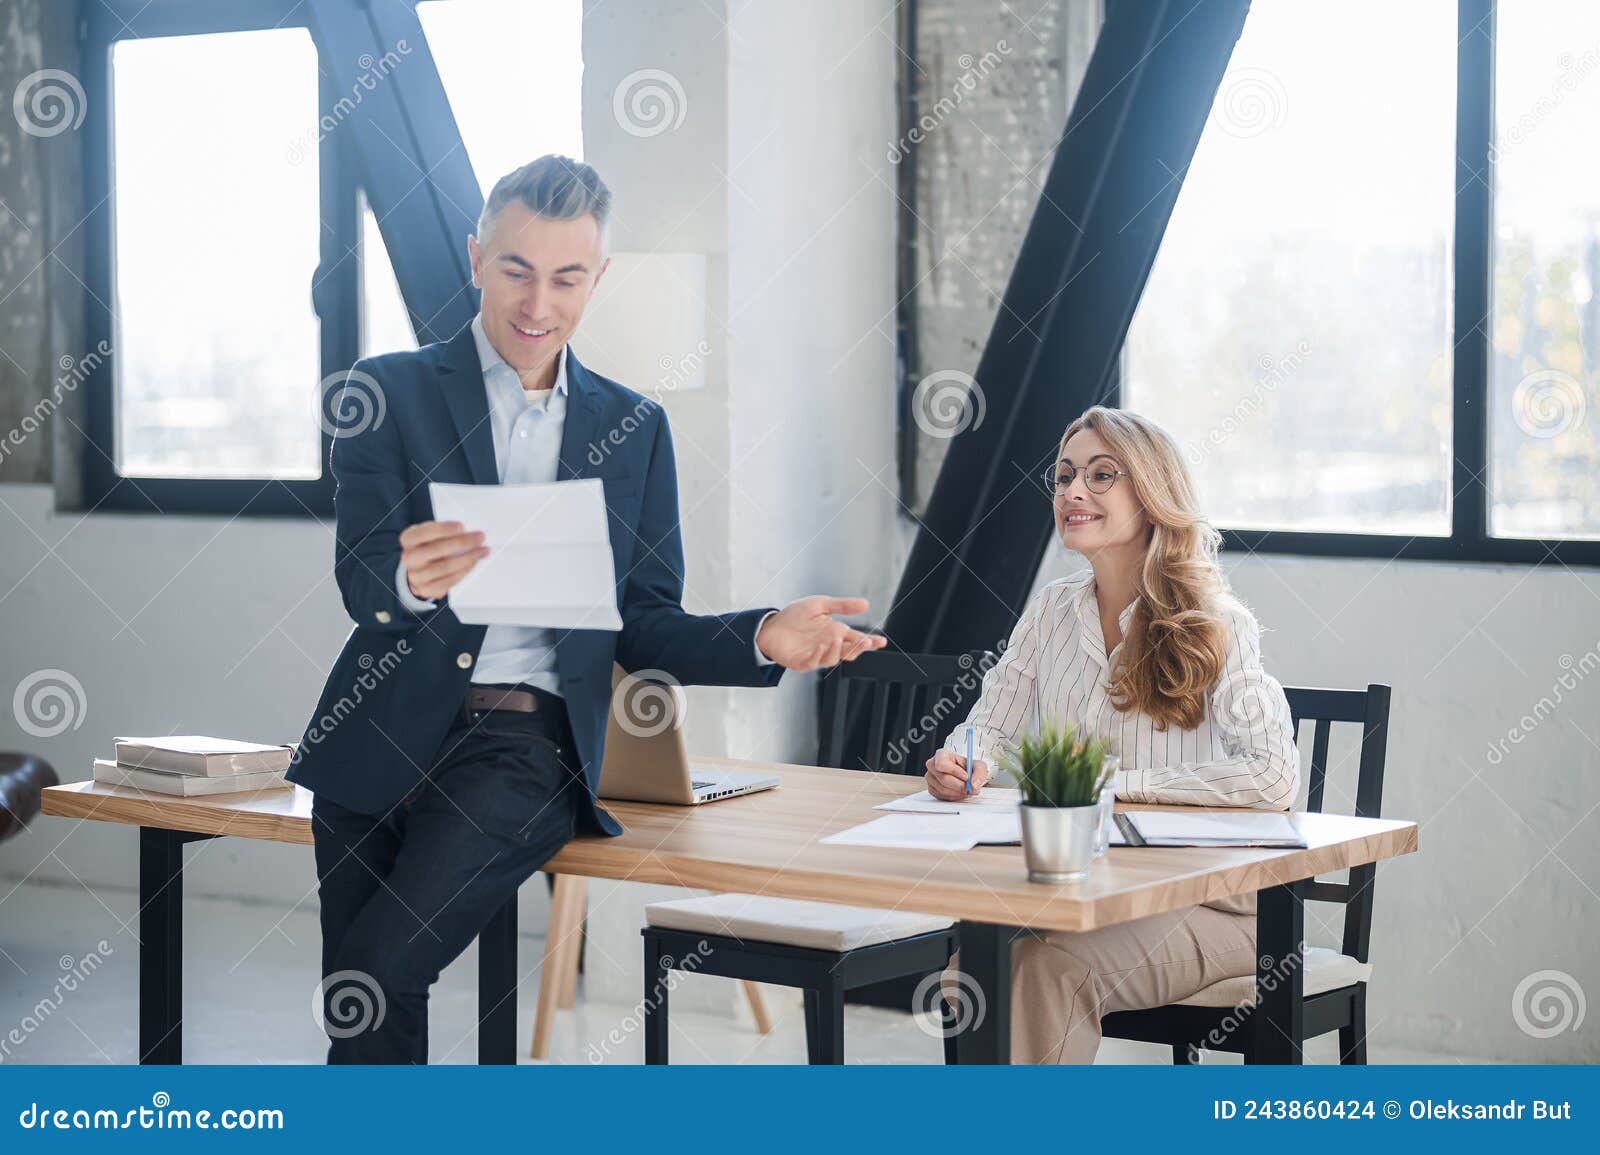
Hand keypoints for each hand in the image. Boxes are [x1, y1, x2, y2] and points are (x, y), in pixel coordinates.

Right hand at [400, 520, 487, 600]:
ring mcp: (416, 575)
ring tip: (482, 551)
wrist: (418, 570)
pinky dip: (465, 570)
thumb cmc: (429, 547)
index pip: (424, 533)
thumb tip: (468, 532)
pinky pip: (449, 580)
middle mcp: (409, 558)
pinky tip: (474, 563)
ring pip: (445, 567)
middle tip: (480, 538)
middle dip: (462, 542)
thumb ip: (444, 531)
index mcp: (408, 539)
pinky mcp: (427, 589)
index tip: (462, 527)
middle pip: (437, 549)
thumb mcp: (431, 534)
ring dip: (468, 558)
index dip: (443, 529)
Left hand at [755, 595, 887, 671]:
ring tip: (836, 636)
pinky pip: (812, 663)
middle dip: (859, 648)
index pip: (856, 639)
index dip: (869, 642)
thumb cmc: (795, 616)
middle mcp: (828, 646)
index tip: (880, 641)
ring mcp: (815, 656)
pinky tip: (820, 646)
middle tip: (865, 641)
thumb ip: (842, 606)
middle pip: (848, 652)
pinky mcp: (801, 662)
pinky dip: (818, 656)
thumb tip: (866, 604)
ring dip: (836, 649)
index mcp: (835, 633)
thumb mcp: (820, 605)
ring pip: (832, 659)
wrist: (770, 625)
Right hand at [925, 748, 990, 800]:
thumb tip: (973, 785)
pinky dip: (953, 797)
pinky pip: (942, 796)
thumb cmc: (969, 768)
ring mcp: (930, 778)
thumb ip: (979, 773)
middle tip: (970, 788)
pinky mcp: (931, 789)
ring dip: (958, 792)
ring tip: (966, 790)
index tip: (967, 776)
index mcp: (941, 755)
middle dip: (959, 785)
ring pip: (943, 789)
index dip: (954, 771)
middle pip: (943, 779)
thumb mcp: (979, 766)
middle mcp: (932, 765)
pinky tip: (960, 793)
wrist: (965, 775)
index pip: (941, 764)